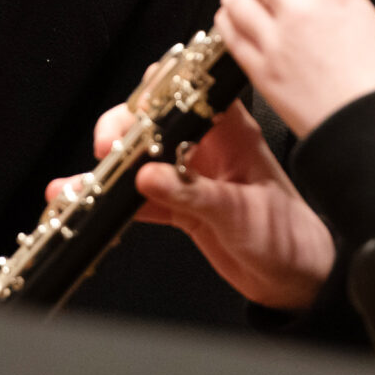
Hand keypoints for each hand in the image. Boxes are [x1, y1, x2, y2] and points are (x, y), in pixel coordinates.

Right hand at [45, 100, 333, 309]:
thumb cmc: (289, 238)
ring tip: (75, 184)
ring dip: (106, 168)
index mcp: (230, 132)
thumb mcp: (241, 214)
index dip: (155, 94)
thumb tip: (148, 176)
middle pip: (153, 120)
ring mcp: (190, 174)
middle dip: (121, 130)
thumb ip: (193, 195)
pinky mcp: (179, 205)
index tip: (134, 116)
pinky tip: (78, 198)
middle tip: (105, 150)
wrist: (298, 282)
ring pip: (138, 158)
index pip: (187, 92)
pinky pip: (138, 196)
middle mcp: (206, 146)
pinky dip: (111, 200)